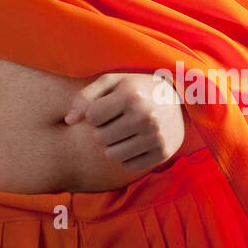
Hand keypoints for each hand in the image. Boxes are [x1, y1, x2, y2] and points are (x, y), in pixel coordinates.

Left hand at [63, 72, 185, 173]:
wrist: (179, 97)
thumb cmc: (137, 87)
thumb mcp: (112, 82)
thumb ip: (85, 97)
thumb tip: (68, 120)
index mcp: (131, 95)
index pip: (91, 117)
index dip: (94, 113)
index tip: (106, 107)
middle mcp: (146, 117)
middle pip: (100, 137)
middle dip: (103, 129)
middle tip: (117, 119)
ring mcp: (156, 137)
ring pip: (112, 154)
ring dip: (113, 144)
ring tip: (125, 130)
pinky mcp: (163, 153)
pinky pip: (128, 165)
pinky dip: (128, 155)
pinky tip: (137, 140)